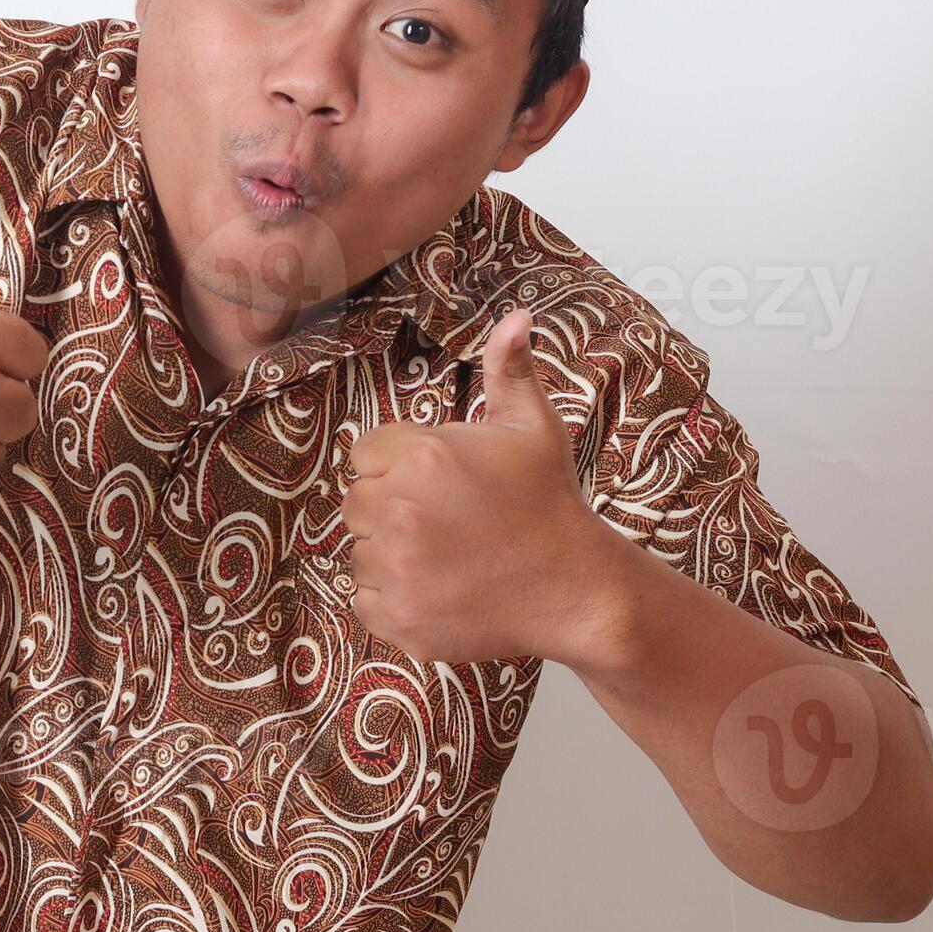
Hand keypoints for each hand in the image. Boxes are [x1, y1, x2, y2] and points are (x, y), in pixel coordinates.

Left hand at [344, 304, 626, 663]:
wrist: (576, 588)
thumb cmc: (549, 502)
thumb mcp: (533, 427)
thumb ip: (510, 368)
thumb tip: (517, 315)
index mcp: (421, 454)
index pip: (365, 454)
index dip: (399, 467)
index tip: (439, 484)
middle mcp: (398, 508)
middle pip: (356, 502)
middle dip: (393, 508)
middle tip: (447, 522)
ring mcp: (395, 568)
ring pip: (361, 551)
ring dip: (392, 554)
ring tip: (449, 556)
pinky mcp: (397, 617)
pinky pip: (366, 600)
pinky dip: (394, 599)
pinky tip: (441, 589)